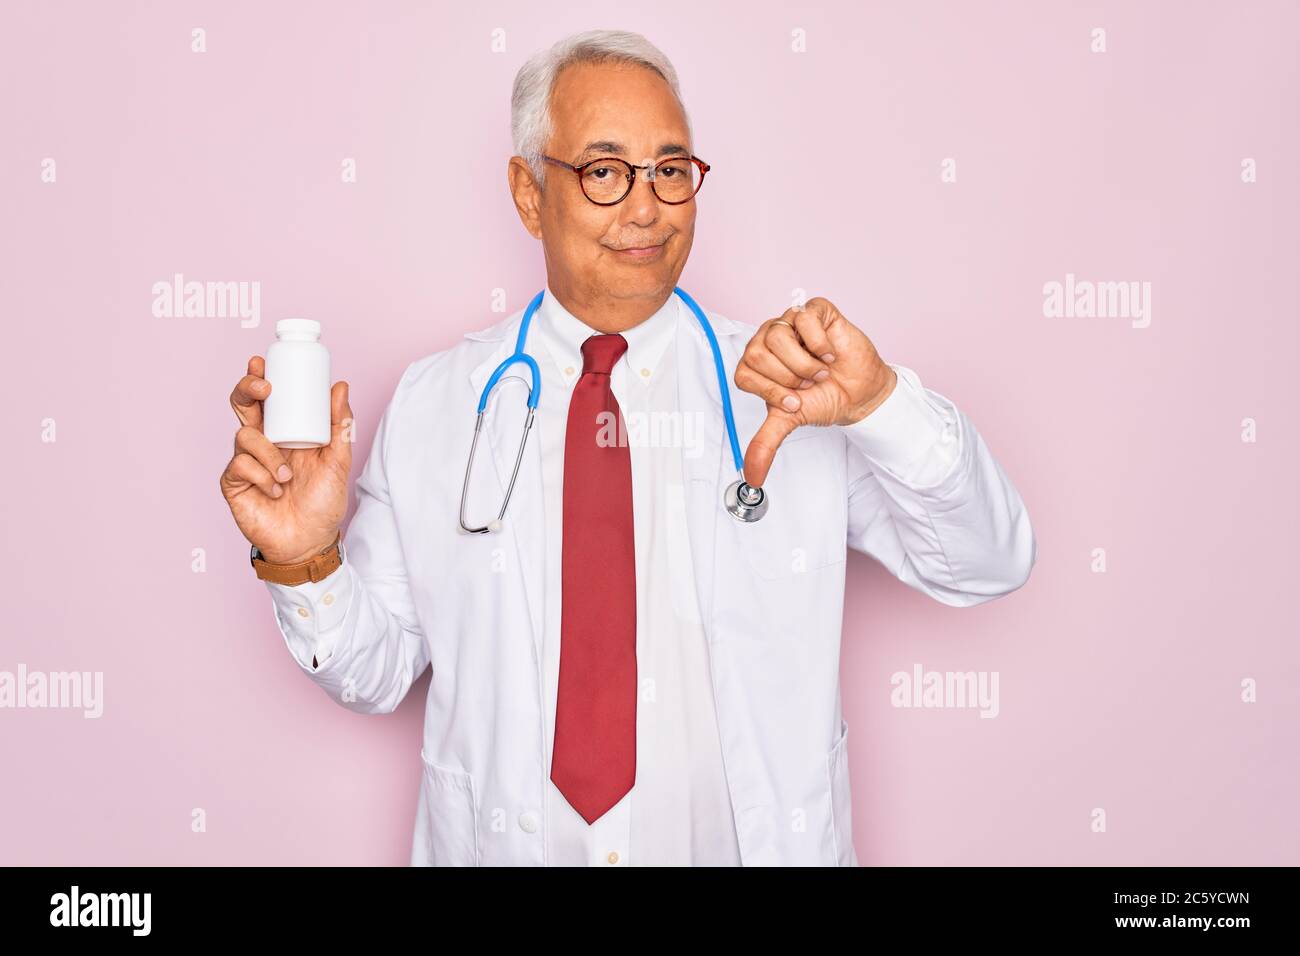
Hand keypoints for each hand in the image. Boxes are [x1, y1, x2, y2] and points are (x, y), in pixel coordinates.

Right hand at [219, 355, 352, 563]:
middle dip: (247, 389)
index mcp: (284, 432)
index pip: (267, 398)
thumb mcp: (338, 461)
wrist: (310, 542)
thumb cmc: (323, 502)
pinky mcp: (234, 483)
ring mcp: (246, 462)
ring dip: (269, 453)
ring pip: (244, 436)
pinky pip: (240, 465)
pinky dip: (262, 476)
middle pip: (242, 405)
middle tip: (266, 390)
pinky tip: (275, 490)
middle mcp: (262, 443)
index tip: (261, 361)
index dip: (259, 377)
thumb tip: (340, 386)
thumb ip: (340, 426)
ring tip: (288, 476)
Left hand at [734, 297, 896, 486]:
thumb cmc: (824, 399)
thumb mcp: (790, 421)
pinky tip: (829, 353)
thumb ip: (765, 443)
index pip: (744, 374)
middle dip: (788, 377)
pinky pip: (803, 318)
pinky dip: (819, 344)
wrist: (860, 393)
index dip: (771, 390)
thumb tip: (751, 475)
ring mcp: (790, 321)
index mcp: (755, 362)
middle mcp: (767, 338)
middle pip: (758, 354)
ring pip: (778, 336)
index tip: (794, 400)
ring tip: (820, 369)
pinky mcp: (813, 309)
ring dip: (805, 363)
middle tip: (808, 382)